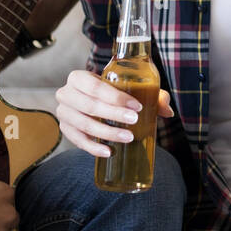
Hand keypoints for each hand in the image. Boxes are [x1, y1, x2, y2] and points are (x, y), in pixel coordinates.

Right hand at [55, 68, 173, 157]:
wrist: (92, 100)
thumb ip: (152, 95)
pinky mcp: (65, 130)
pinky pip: (77, 141)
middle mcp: (66, 93)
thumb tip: (167, 111)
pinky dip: (93, 148)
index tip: (137, 107)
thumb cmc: (113, 92)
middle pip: (89, 106)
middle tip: (134, 121)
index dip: (116, 97)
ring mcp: (63, 113)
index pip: (95, 86)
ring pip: (84, 125)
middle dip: (113, 114)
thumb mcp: (130, 88)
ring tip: (128, 138)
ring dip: (106, 133)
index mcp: (78, 78)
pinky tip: (109, 152)